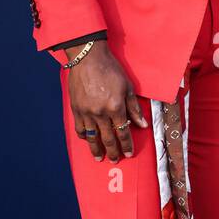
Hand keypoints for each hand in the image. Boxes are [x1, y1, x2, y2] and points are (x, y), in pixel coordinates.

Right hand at [66, 40, 147, 161]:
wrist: (87, 58)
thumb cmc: (110, 69)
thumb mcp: (128, 87)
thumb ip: (134, 108)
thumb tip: (142, 125)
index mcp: (116, 107)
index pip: (123, 132)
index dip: (126, 145)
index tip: (128, 154)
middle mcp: (101, 113)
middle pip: (108, 138)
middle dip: (113, 151)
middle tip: (115, 160)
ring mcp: (86, 112)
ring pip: (92, 137)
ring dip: (96, 150)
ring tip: (99, 158)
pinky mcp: (76, 109)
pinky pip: (80, 128)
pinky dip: (84, 137)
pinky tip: (88, 141)